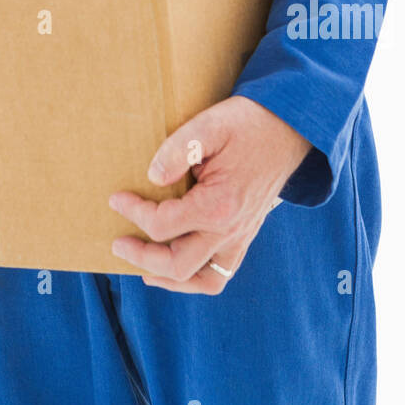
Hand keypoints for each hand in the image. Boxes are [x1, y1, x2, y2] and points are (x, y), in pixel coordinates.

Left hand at [108, 95, 311, 292]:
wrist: (287, 129)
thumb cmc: (246, 124)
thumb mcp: (210, 125)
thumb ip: (178, 150)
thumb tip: (152, 177)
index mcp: (218, 205)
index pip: (164, 225)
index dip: (134, 212)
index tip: (117, 198)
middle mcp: (231, 230)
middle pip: (178, 265)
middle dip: (142, 257)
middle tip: (118, 242)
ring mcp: (241, 237)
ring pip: (202, 280)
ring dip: (168, 278)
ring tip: (143, 267)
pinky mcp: (245, 236)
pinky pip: (220, 274)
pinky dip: (195, 277)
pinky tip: (176, 268)